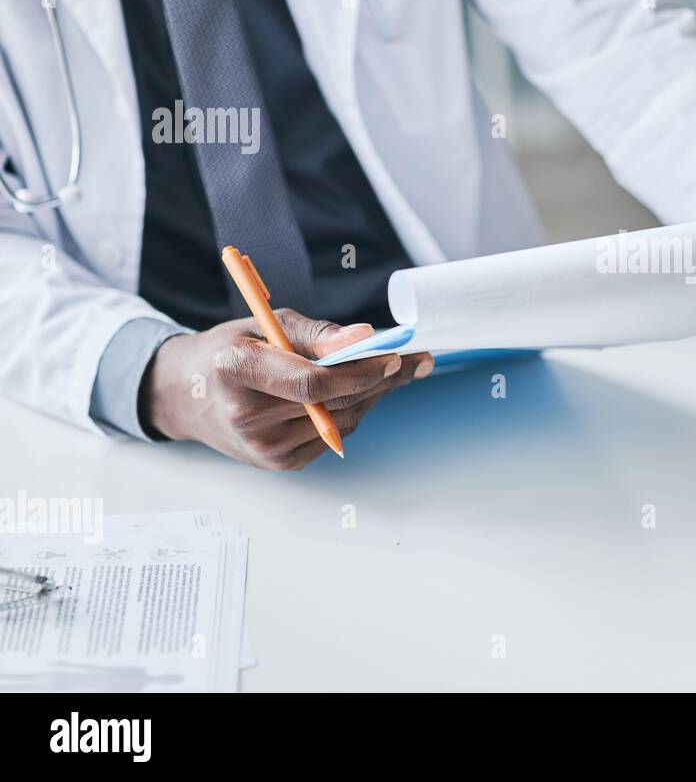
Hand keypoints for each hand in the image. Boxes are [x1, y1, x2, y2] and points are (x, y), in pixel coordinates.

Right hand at [142, 309, 433, 469]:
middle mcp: (247, 418)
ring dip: (373, 394)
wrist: (188, 395)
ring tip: (389, 369)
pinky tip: (357, 391)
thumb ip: (317, 333)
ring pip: (344, 420)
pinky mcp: (280, 463)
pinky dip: (354, 410)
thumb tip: (366, 337)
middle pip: (335, 403)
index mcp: (235, 372)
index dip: (359, 371)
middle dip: (382, 379)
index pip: (311, 383)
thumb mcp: (267, 324)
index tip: (393, 355)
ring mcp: (264, 448)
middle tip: (415, 358)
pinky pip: (335, 434)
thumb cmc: (232, 350)